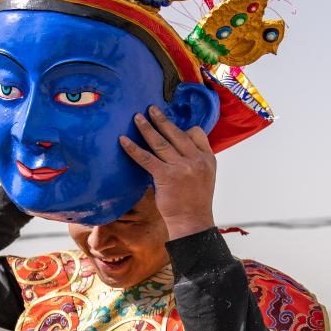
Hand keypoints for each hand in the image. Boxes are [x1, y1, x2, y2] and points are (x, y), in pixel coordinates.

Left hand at [119, 105, 216, 239]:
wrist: (192, 222)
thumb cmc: (195, 201)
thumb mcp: (205, 176)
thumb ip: (194, 159)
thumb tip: (176, 148)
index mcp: (207, 158)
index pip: (197, 133)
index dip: (183, 128)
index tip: (172, 126)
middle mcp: (196, 160)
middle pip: (176, 133)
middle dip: (162, 120)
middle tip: (151, 108)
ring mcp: (181, 167)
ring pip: (161, 142)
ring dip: (147, 128)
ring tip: (137, 118)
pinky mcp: (166, 177)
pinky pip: (146, 158)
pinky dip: (133, 148)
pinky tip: (123, 141)